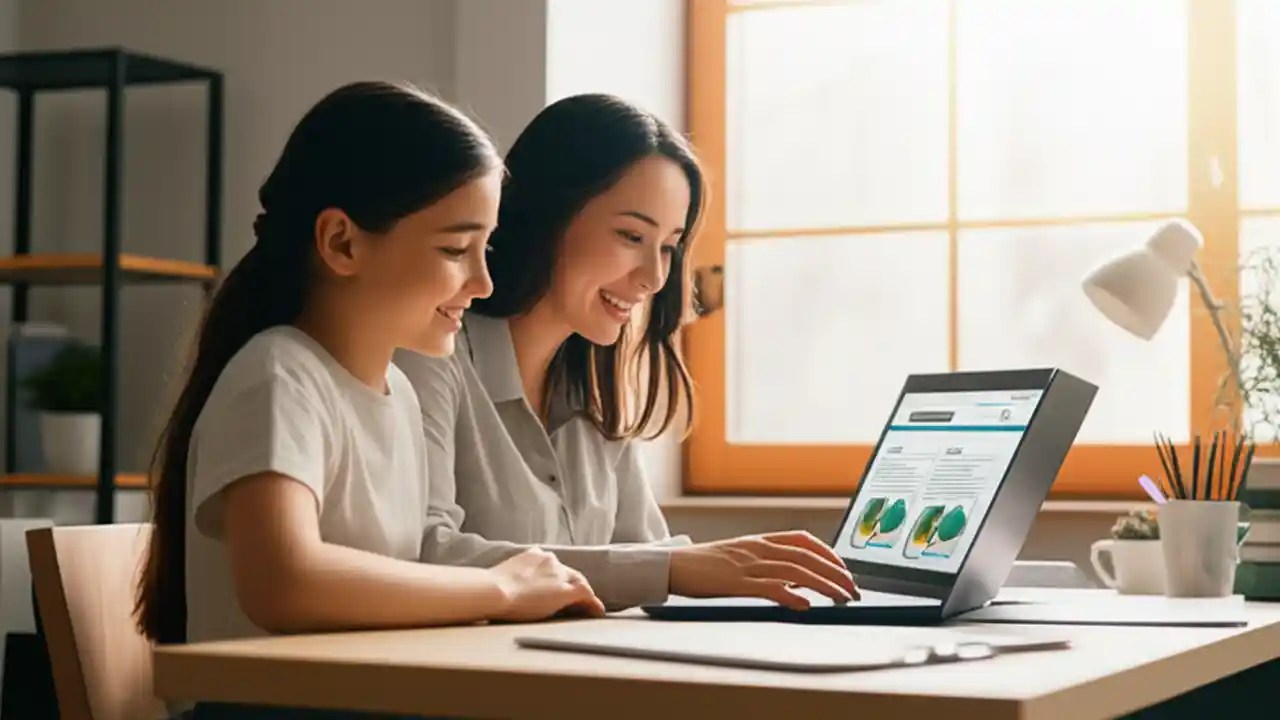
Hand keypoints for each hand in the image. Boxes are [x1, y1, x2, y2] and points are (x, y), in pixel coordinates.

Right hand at [488, 548, 606, 621]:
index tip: (557, 589)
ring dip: (584, 597)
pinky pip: (587, 595)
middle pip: (569, 574)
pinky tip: (597, 613)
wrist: (494, 591)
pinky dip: (593, 604)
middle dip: (573, 587)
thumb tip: (507, 589)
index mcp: (534, 555)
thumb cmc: (490, 589)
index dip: (558, 579)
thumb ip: (513, 578)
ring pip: (579, 583)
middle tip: (578, 602)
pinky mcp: (565, 590)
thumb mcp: (503, 577)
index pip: (553, 566)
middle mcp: (550, 560)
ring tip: (588, 610)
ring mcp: (558, 574)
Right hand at [669, 531, 857, 610]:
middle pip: (806, 557)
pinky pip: (768, 587)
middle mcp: (757, 548)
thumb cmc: (705, 566)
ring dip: (823, 585)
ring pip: (794, 571)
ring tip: (840, 598)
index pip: (804, 540)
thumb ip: (769, 566)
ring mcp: (747, 564)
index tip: (845, 570)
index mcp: (759, 540)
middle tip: (852, 589)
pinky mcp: (735, 582)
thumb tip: (799, 581)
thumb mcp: (741, 558)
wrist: (673, 566)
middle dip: (834, 573)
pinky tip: (805, 605)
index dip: (829, 554)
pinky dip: (790, 595)